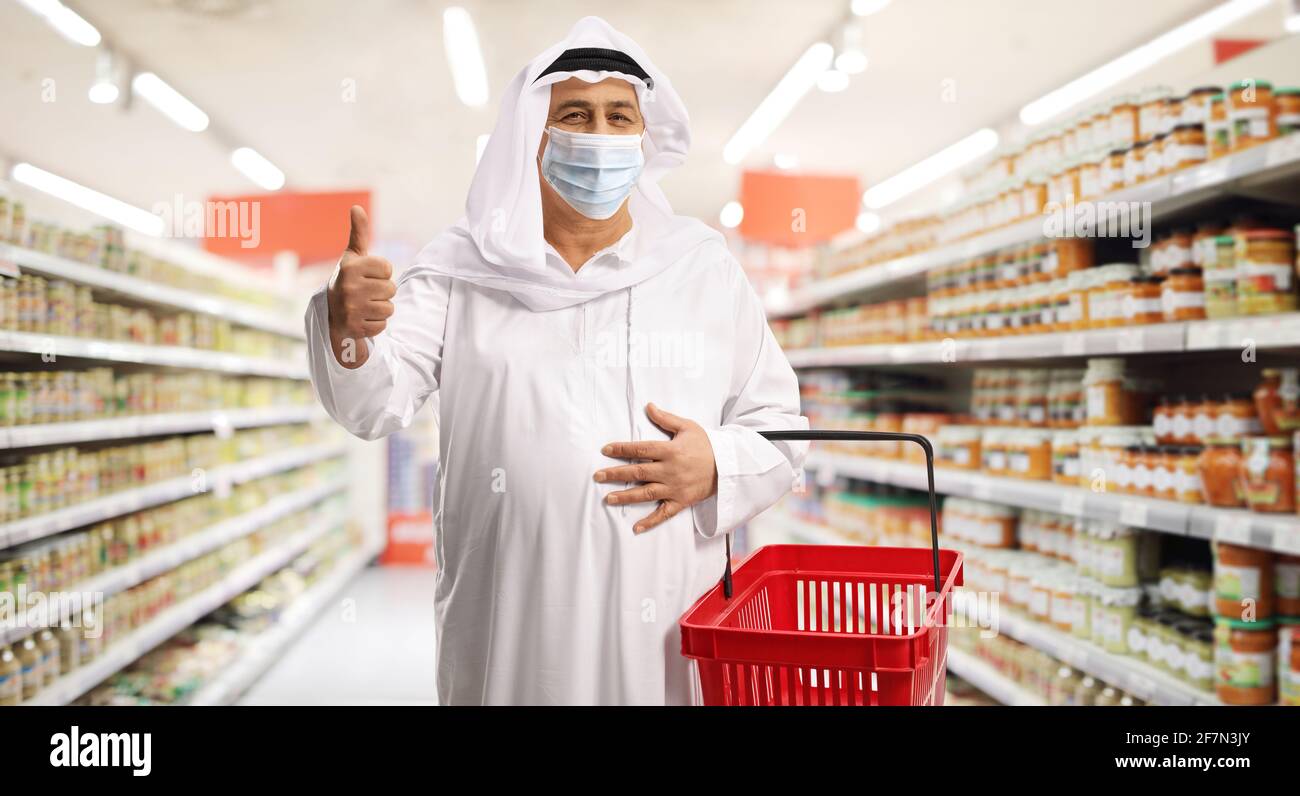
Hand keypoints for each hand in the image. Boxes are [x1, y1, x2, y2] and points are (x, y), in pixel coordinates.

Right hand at [326, 205, 395, 367]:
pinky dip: (375, 324)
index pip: (387, 268)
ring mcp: (351, 309)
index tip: (367, 276)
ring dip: (381, 309)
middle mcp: (348, 287)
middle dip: (382, 292)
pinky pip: (382, 325)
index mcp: (350, 267)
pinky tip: (362, 319)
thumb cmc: (348, 280)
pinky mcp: (355, 328)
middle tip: (366, 293)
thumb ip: (359, 233)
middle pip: (391, 289)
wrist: (330, 314)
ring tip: (364, 306)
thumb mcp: (352, 256)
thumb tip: (356, 207)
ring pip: (389, 308)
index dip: (381, 273)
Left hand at [594, 403, 717, 533]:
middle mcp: (670, 471)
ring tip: (608, 499)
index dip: (621, 449)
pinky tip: (636, 528)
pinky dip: (650, 522)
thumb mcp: (688, 427)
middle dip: (615, 474)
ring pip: (646, 494)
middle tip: (597, 476)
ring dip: (626, 497)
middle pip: (638, 473)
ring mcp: (674, 488)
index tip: (605, 450)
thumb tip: (648, 406)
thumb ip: (666, 418)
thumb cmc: (707, 444)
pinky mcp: (681, 501)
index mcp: (670, 451)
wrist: (729, 466)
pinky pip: (663, 514)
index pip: (640, 449)